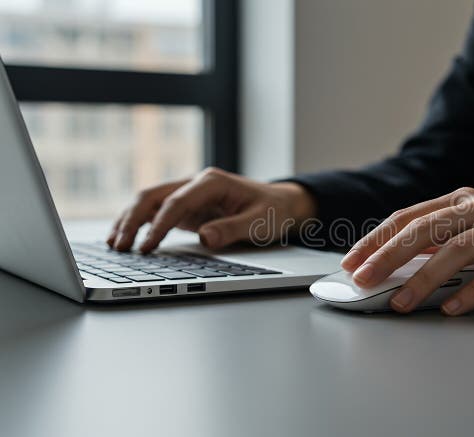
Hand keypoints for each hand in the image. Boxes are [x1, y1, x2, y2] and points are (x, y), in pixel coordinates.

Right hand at [107, 167, 315, 252]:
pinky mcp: (186, 207)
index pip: (176, 202)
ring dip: (129, 221)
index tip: (147, 246)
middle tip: (120, 247)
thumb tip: (205, 237)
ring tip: (114, 245)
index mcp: (212, 182)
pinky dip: (138, 224)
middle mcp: (195, 183)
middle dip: (132, 220)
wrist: (281, 204)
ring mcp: (188, 194)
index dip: (159, 225)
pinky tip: (125, 239)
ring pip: (149, 202)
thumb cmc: (273, 211)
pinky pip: (155, 212)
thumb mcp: (259, 223)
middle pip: (153, 196)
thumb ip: (232, 229)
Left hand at [340, 187, 473, 315]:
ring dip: (425, 278)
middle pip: (426, 228)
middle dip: (389, 255)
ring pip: (459, 249)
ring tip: (402, 303)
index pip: (409, 217)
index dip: (377, 240)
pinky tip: (453, 309)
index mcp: (463, 201)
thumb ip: (441, 244)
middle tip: (364, 280)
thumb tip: (394, 266)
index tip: (351, 263)